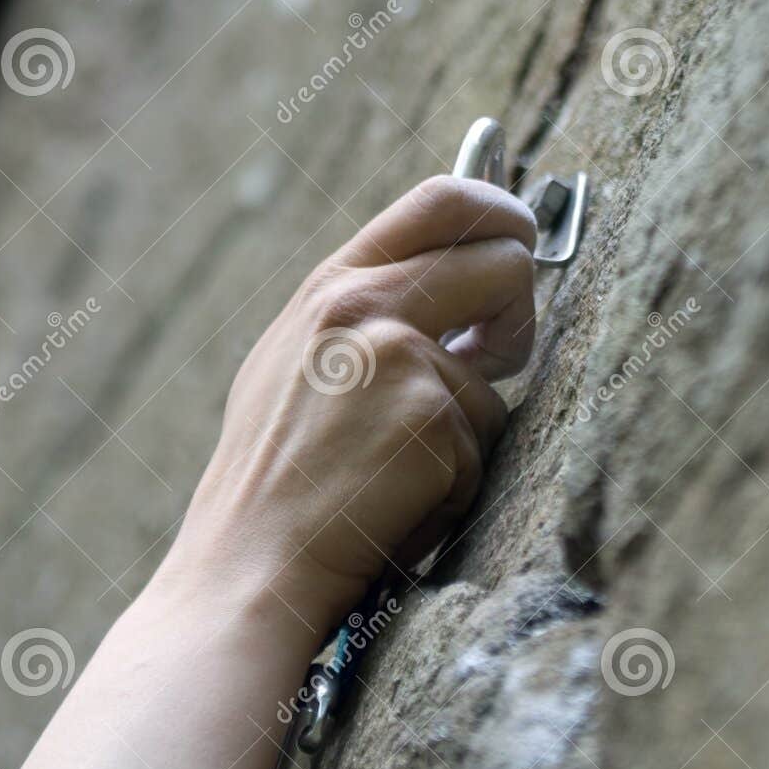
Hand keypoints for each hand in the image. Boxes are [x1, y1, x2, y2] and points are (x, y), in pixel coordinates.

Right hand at [173, 175, 537, 626]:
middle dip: (521, 313)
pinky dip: (457, 483)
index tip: (520, 243)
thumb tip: (464, 297)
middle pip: (505, 262)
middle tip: (500, 356)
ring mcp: (398, 356)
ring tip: (397, 470)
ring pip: (497, 377)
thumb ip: (367, 317)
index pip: (441, 201)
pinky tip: (399, 503)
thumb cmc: (277, 481)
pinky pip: (485, 443)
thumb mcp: (299, 366)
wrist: (247, 567)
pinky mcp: (430, 415)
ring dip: (469, 431)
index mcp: (331, 286)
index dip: (502, 212)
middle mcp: (362, 304)